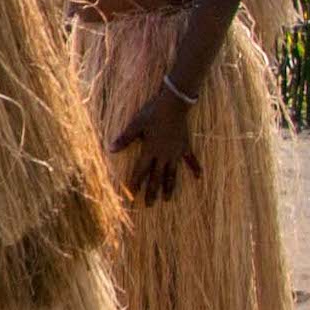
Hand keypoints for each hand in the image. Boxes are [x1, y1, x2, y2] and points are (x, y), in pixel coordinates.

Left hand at [109, 87, 199, 206]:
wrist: (174, 105)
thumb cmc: (152, 113)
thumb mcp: (135, 125)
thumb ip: (124, 139)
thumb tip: (110, 149)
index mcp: (150, 150)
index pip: (141, 171)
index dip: (136, 183)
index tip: (133, 195)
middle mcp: (164, 155)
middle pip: (157, 177)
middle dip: (152, 192)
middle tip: (149, 205)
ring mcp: (176, 152)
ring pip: (172, 174)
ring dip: (169, 187)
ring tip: (167, 199)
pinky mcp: (185, 146)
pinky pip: (191, 160)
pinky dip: (195, 168)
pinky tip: (199, 178)